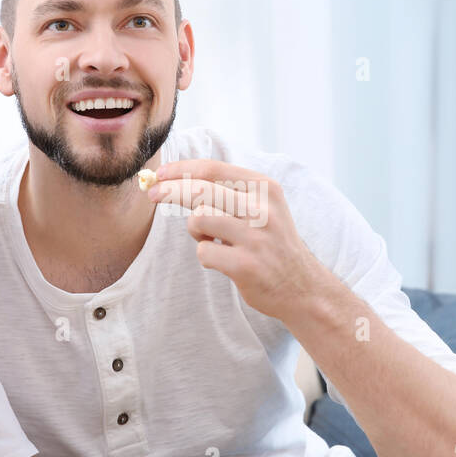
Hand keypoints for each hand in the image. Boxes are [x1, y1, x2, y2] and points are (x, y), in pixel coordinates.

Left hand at [148, 159, 324, 321]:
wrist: (302, 286)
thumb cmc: (271, 243)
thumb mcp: (263, 207)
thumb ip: (230, 191)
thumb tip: (177, 178)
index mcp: (265, 188)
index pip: (213, 169)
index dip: (181, 169)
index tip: (160, 174)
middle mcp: (263, 209)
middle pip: (200, 190)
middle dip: (170, 190)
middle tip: (153, 194)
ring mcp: (256, 238)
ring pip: (199, 219)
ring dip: (197, 231)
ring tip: (212, 239)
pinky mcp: (246, 265)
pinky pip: (204, 252)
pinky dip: (206, 256)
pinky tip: (224, 260)